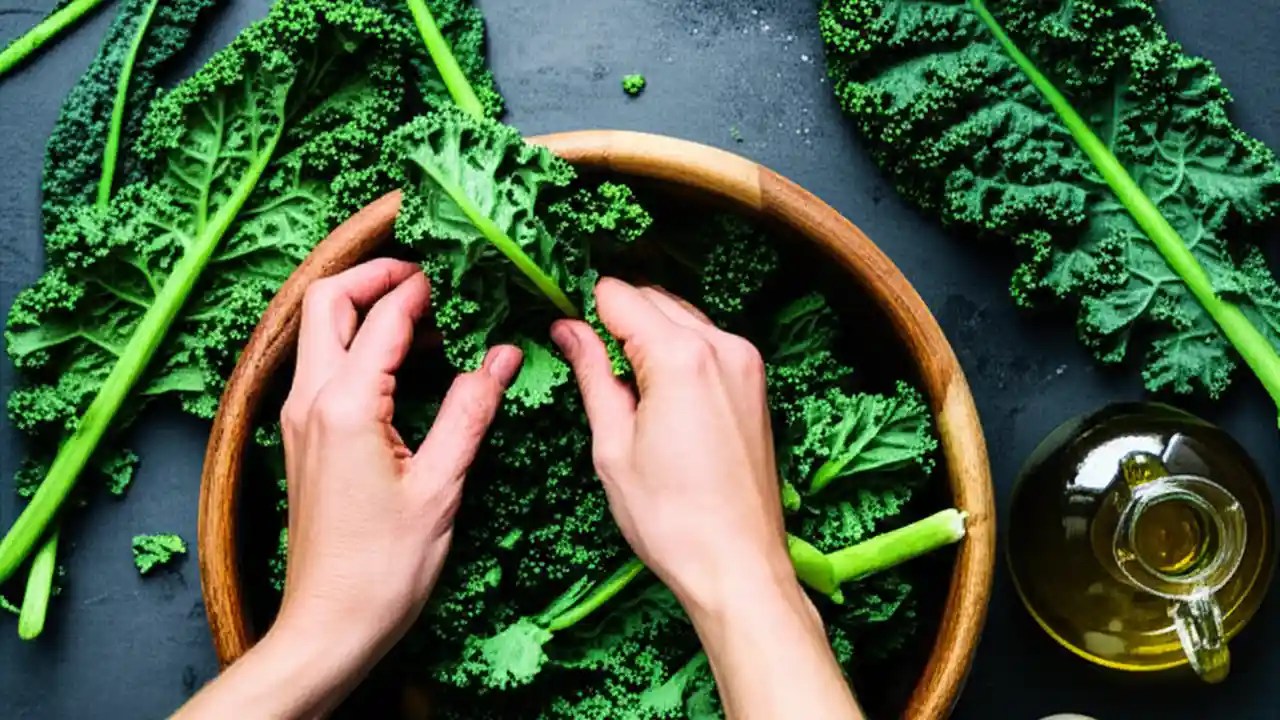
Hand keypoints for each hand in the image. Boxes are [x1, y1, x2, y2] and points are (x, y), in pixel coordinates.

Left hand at [276, 258, 520, 655]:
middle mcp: (309, 400)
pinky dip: (358, 344)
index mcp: (345, 405)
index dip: (425, 290)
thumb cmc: (385, 565)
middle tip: (427, 275)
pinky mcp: (302, 436)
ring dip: (365, 308)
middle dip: (374, 275)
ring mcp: (298, 417)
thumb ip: (472, 409)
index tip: (462, 278)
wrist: (330, 622)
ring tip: (426, 316)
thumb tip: (503, 355)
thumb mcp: (442, 485)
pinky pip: (323, 365)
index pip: (385, 317)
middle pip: (327, 301)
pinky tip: (404, 362)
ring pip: (319, 330)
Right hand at [550, 277, 790, 610]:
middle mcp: (723, 345)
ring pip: (683, 316)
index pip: (619, 295)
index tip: (569, 339)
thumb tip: (567, 328)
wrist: (738, 565)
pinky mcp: (756, 383)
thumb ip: (592, 374)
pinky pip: (708, 342)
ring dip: (650, 335)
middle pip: (653, 298)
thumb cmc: (670, 519)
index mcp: (682, 357)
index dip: (586, 312)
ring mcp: (746, 362)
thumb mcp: (613, 445)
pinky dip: (679, 352)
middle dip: (618, 320)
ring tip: (629, 393)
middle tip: (594, 370)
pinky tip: (663, 399)